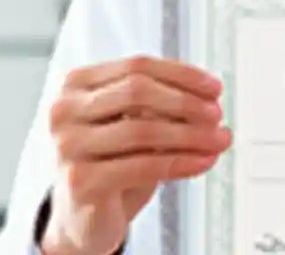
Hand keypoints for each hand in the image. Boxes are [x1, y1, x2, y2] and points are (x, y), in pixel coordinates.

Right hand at [40, 56, 231, 254]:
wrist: (83, 218)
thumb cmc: (113, 161)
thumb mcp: (133, 122)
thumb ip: (161, 102)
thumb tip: (210, 96)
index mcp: (75, 84)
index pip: (137, 66)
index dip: (182, 74)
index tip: (216, 88)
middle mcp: (63, 111)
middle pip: (138, 92)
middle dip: (186, 102)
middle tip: (218, 115)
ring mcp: (68, 146)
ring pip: (143, 130)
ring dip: (191, 134)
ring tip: (221, 140)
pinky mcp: (80, 181)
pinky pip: (143, 166)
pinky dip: (181, 162)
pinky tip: (205, 162)